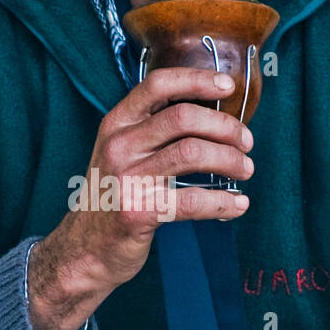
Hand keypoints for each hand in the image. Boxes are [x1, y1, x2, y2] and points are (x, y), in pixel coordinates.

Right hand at [27, 67, 253, 329]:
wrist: (84, 250)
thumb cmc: (114, 197)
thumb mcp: (121, 154)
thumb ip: (154, 131)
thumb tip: (213, 116)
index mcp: (116, 124)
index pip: (157, 85)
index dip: (196, 80)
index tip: (227, 85)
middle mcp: (119, 146)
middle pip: (183, 117)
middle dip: (225, 127)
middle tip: (246, 142)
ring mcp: (126, 179)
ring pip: (192, 153)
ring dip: (230, 160)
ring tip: (245, 170)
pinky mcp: (139, 212)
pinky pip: (193, 200)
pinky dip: (223, 202)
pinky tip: (238, 204)